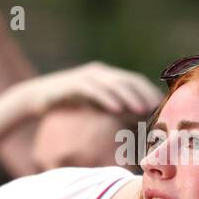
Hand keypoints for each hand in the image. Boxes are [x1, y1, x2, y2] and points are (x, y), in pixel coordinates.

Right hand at [12, 62, 161, 118]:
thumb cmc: (68, 105)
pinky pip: (94, 90)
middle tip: (157, 108)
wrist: (36, 96)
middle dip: (143, 94)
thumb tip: (134, 125)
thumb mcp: (93, 106)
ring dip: (130, 96)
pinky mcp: (73, 84)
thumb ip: (112, 110)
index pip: (134, 80)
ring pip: (113, 84)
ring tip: (142, 109)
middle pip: (127, 80)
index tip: (162, 105)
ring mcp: (86, 77)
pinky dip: (108, 99)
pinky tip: (118, 110)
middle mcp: (99, 73)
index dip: (149, 91)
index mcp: (107, 76)